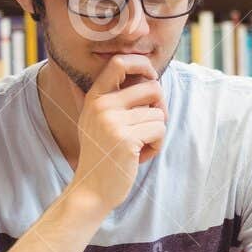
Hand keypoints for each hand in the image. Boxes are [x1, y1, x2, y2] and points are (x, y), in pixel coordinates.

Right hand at [69, 54, 166, 212]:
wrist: (91, 189)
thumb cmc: (101, 155)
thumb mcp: (94, 121)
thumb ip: (107, 98)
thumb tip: (122, 75)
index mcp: (95, 97)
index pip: (119, 62)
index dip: (143, 64)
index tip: (151, 77)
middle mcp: (102, 106)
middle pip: (152, 87)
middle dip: (160, 107)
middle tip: (151, 127)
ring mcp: (112, 122)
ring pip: (159, 114)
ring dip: (156, 133)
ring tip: (138, 147)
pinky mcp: (126, 139)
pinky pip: (159, 131)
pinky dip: (156, 146)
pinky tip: (139, 156)